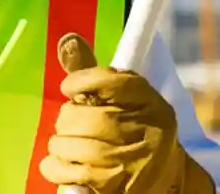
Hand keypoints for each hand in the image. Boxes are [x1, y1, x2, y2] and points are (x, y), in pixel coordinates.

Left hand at [38, 33, 214, 193]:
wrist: (164, 180)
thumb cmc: (132, 131)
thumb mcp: (122, 100)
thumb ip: (93, 74)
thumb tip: (67, 40)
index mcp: (151, 103)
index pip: (112, 80)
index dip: (82, 80)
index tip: (68, 88)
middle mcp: (150, 132)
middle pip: (89, 117)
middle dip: (67, 119)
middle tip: (68, 124)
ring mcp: (135, 162)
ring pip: (76, 146)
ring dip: (59, 145)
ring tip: (64, 146)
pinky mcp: (116, 189)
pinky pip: (72, 175)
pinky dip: (55, 169)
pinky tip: (60, 166)